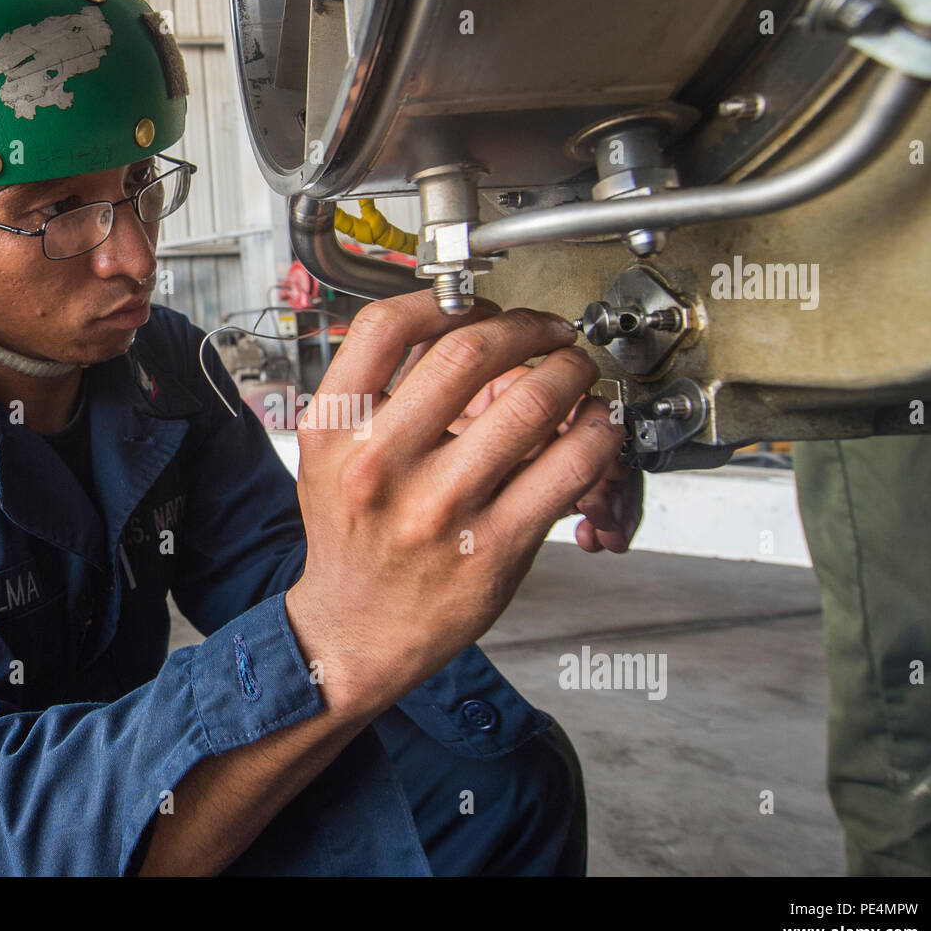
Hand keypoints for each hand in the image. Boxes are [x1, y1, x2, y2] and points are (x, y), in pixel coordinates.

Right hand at [284, 290, 626, 719]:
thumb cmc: (352, 539)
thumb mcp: (334, 456)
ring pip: (532, 402)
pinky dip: (596, 433)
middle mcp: (382, 464)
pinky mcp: (495, 546)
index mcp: (337, 431)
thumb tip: (466, 334)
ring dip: (570, 372)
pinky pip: (569, 466)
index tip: (476, 305)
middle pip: (470, 350)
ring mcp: (441, 506)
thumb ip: (383, 393)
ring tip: (575, 374)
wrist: (355, 630)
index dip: (446, 300)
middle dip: (526, 327)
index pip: (387, 327)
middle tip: (547, 332)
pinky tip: (594, 428)